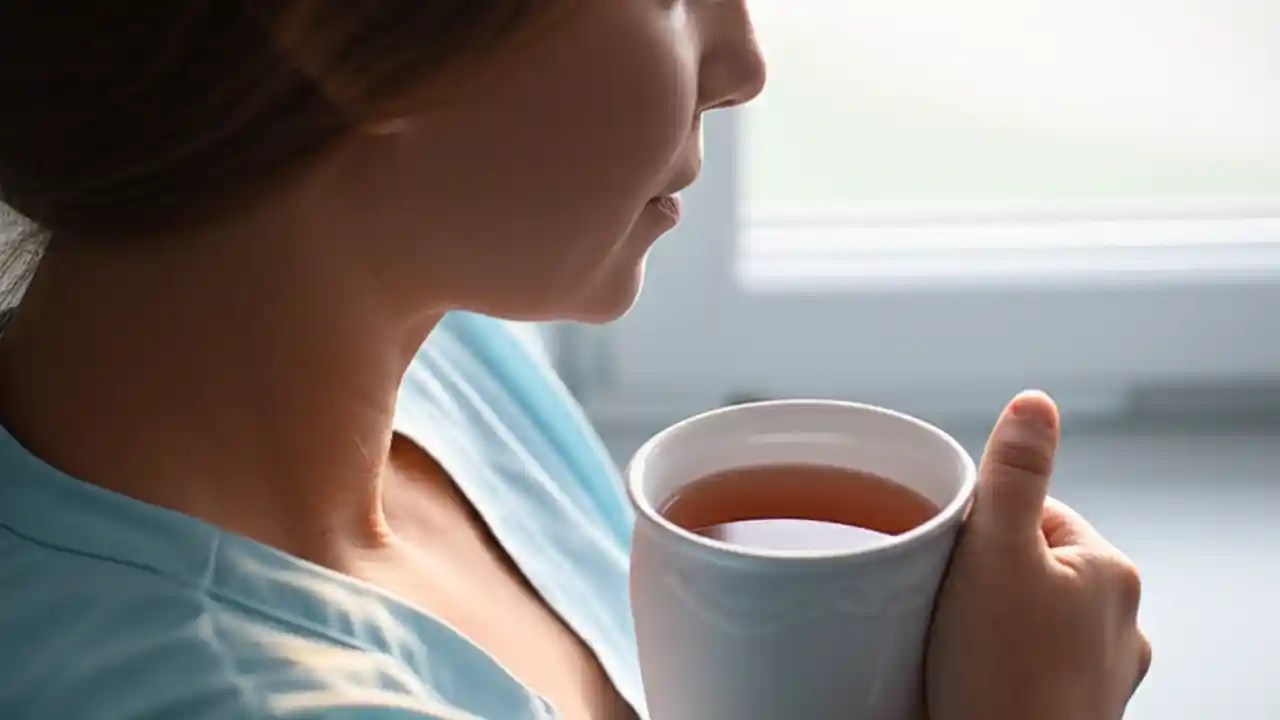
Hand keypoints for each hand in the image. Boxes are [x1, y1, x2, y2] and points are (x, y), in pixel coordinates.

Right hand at [926, 391, 1151, 719]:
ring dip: (989, 623)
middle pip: (1028, 564)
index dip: (979, 527)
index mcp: (1110, 570)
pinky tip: (967, 677)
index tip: (950, 558)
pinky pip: (1025, 664)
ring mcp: (1098, 673)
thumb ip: (1013, 476)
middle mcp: (1119, 622)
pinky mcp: (1070, 710)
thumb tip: (1036, 401)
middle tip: (942, 602)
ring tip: (951, 645)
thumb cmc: (1001, 677)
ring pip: (1027, 617)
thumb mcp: (997, 555)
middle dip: (982, 576)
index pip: (1032, 513)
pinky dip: (997, 666)